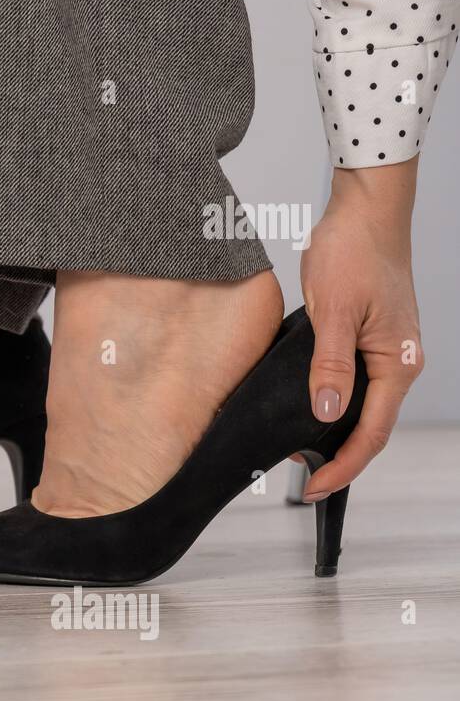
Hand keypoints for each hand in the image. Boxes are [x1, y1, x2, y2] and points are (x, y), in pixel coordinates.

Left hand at [299, 158, 423, 501]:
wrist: (364, 212)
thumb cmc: (354, 251)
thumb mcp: (332, 312)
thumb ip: (329, 366)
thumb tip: (328, 414)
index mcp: (399, 363)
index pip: (372, 434)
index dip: (342, 467)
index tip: (314, 489)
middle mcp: (399, 363)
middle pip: (370, 428)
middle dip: (338, 459)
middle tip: (302, 481)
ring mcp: (388, 352)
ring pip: (364, 409)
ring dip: (336, 435)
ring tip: (301, 456)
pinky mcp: (372, 341)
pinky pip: (357, 386)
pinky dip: (335, 407)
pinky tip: (311, 414)